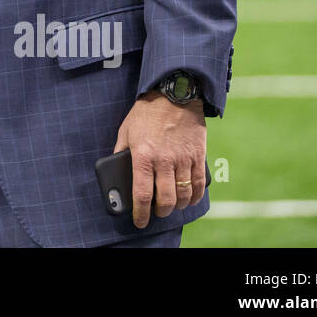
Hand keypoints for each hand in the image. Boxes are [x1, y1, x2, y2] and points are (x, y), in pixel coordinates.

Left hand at [113, 91, 205, 228]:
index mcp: (143, 156)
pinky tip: (190, 199)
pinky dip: (195, 196)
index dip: (141, 213)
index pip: (142, 194)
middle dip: (160, 212)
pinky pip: (198, 183)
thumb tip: (117, 169)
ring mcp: (183, 159)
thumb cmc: (146, 112)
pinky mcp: (198, 156)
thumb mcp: (126, 130)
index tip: (139, 221)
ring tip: (171, 206)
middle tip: (156, 213)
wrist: (173, 94)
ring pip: (183, 194)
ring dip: (177, 206)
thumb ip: (121, 151)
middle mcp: (164, 161)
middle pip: (165, 199)